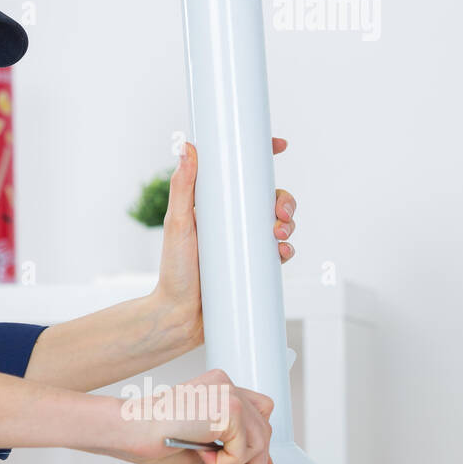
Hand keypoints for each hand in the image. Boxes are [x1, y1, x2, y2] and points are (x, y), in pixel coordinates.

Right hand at [113, 369, 274, 463]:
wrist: (131, 428)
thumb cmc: (150, 435)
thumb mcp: (199, 444)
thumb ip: (228, 450)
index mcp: (216, 387)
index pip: (256, 410)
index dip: (257, 439)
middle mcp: (225, 385)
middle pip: (264, 427)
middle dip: (253, 462)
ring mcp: (229, 393)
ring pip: (259, 441)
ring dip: (235, 463)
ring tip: (206, 460)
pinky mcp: (229, 408)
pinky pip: (245, 449)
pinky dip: (226, 463)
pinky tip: (203, 455)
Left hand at [153, 138, 297, 350]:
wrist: (181, 318)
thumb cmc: (174, 271)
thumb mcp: (178, 224)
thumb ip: (182, 187)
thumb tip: (187, 146)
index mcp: (212, 205)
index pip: (239, 173)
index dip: (261, 156)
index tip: (279, 146)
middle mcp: (230, 221)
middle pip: (267, 198)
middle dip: (283, 198)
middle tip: (280, 209)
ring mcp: (243, 244)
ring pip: (278, 223)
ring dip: (288, 222)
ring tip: (280, 234)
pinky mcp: (253, 266)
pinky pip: (279, 252)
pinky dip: (287, 248)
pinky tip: (283, 252)